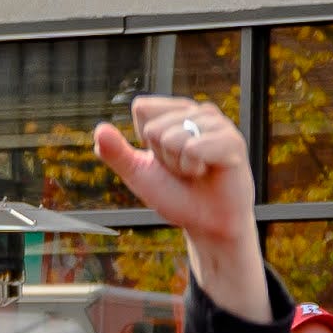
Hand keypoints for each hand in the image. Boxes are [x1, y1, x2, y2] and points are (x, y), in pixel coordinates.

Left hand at [95, 94, 256, 237]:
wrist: (207, 224)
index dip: (146, 140)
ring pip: (172, 137)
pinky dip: (194, 167)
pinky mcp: (233, 141)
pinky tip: (209, 173)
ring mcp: (217, 124)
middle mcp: (198, 112)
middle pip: (154, 127)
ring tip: (197, 172)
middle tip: (184, 170)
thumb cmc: (177, 196)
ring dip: (180, 164)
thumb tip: (99, 130)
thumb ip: (116, 153)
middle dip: (164, 156)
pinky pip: (194, 148)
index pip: (142, 108)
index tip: (165, 158)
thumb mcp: (139, 174)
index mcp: (176, 112)